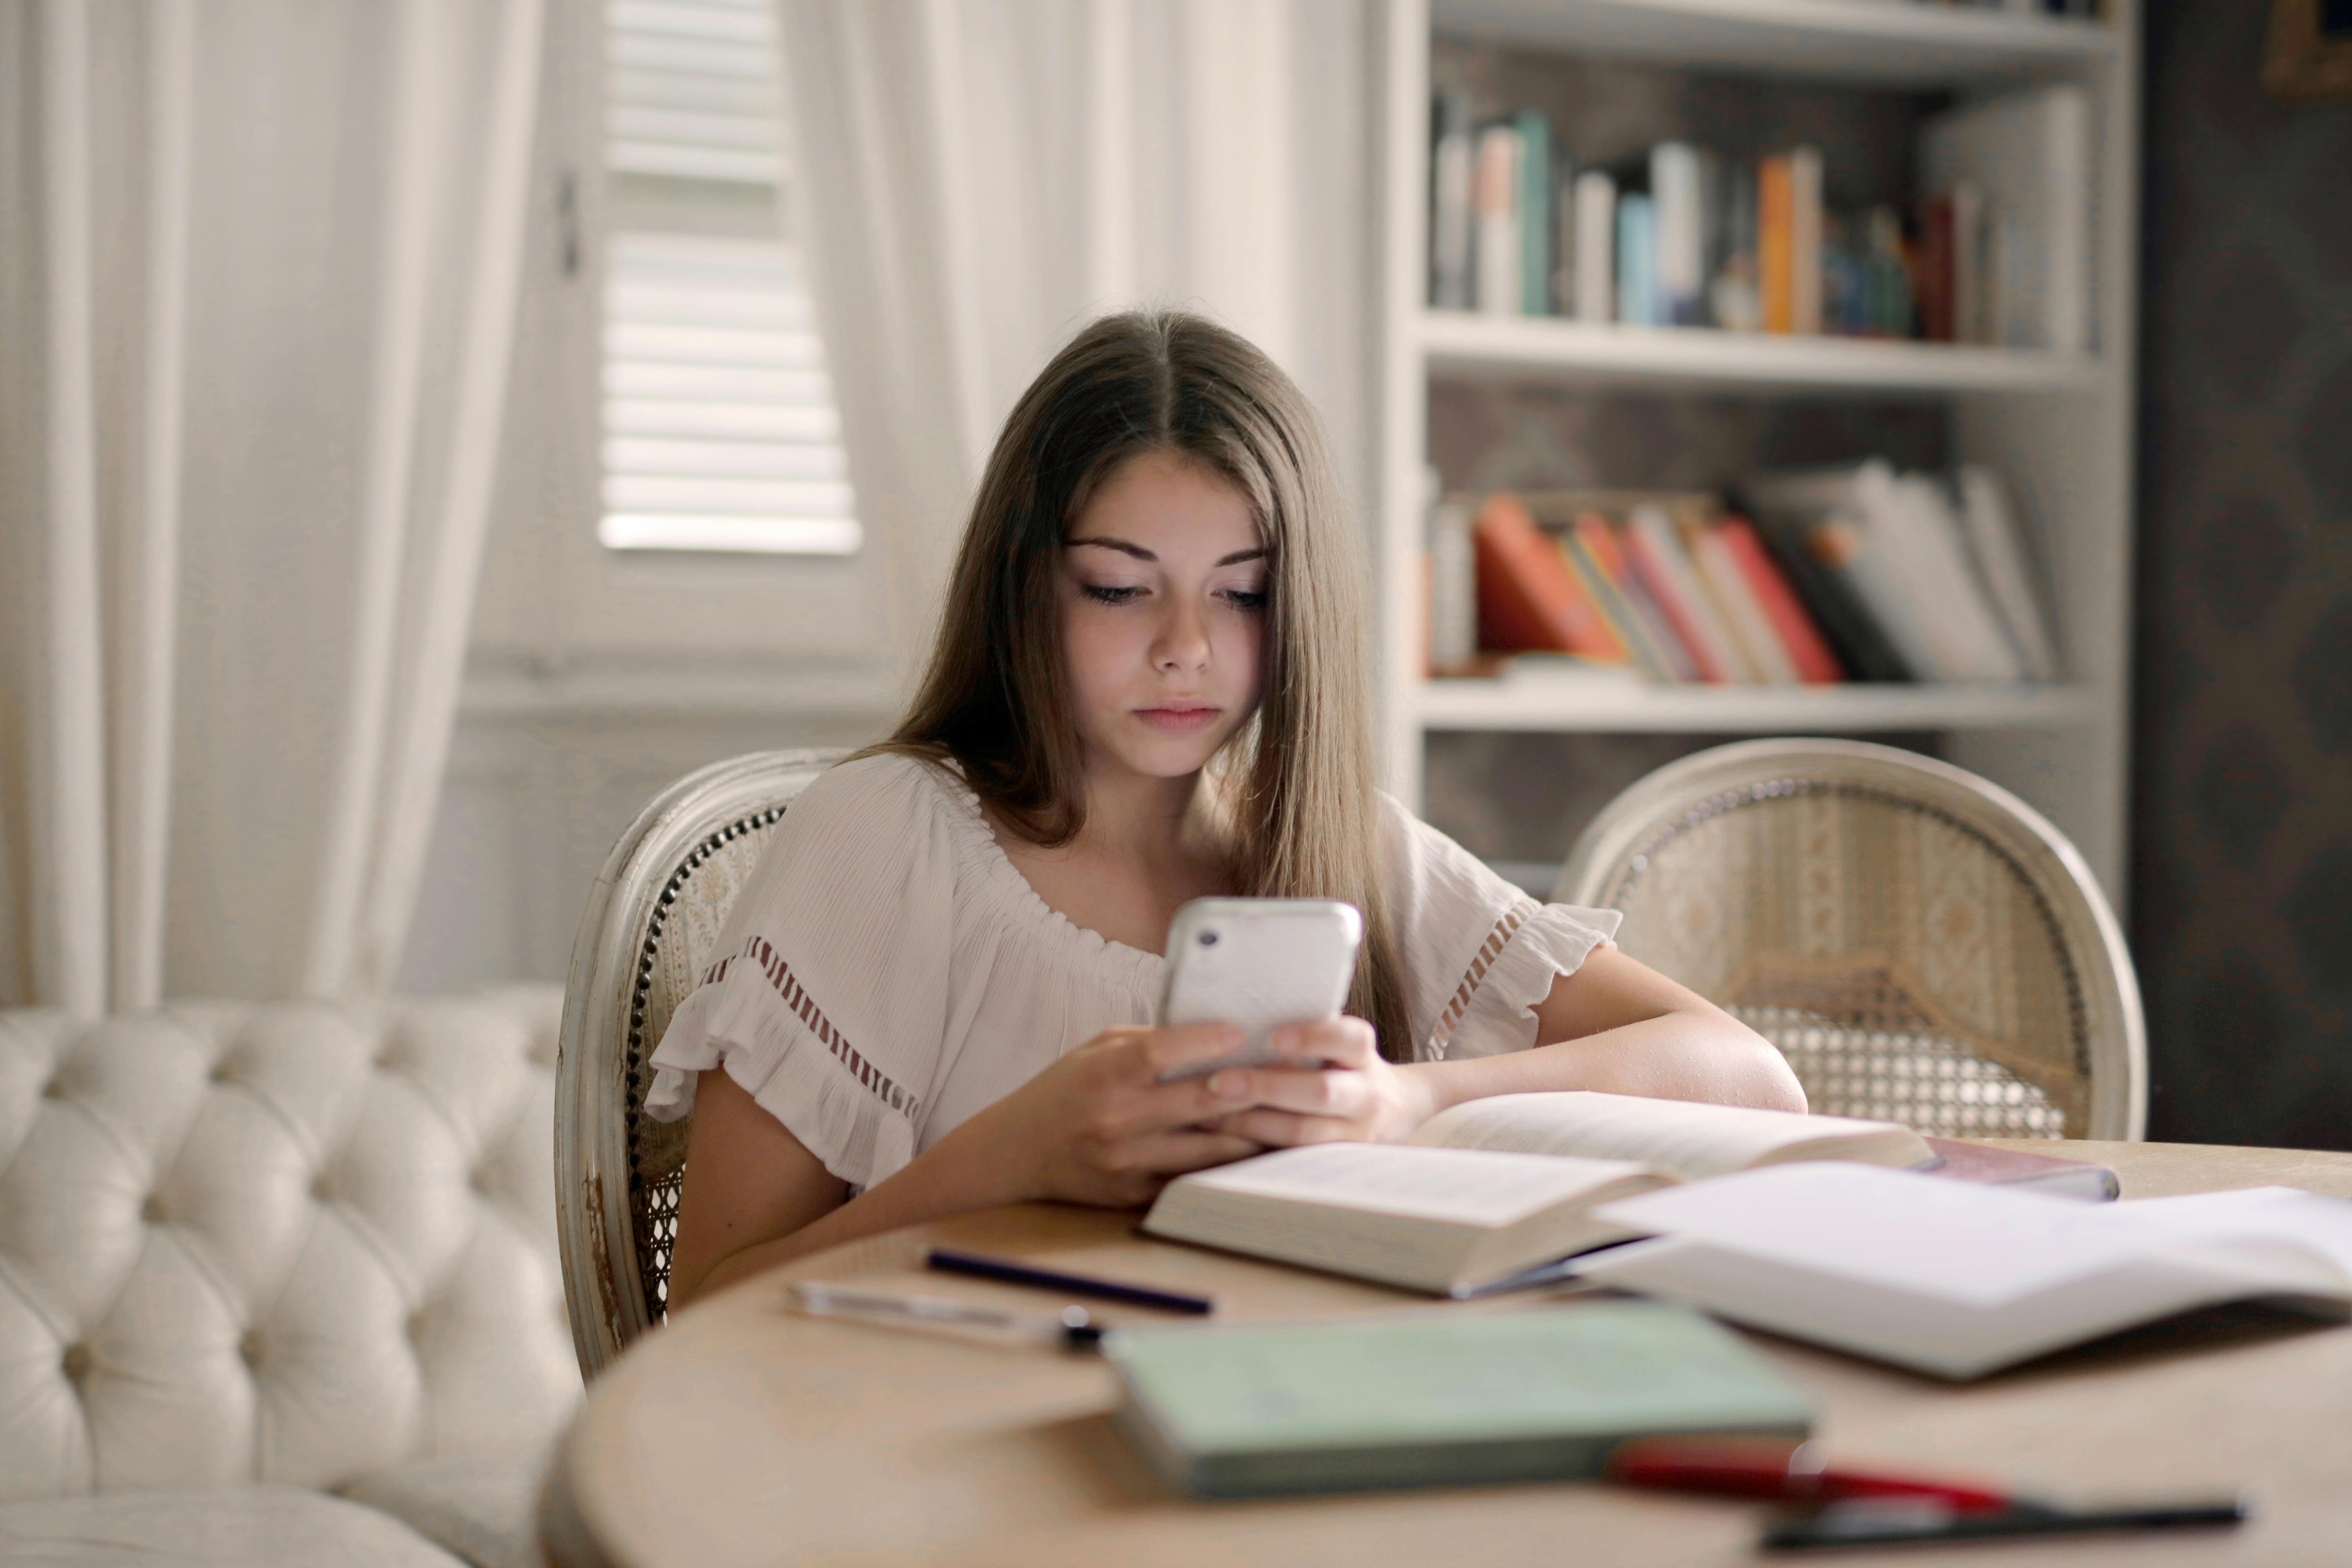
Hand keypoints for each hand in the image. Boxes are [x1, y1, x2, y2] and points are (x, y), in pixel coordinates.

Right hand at [944, 1023, 1272, 1208]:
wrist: (1016, 1153)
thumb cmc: (1064, 1090)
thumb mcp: (1096, 1050)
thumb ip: (1148, 1042)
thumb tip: (1211, 1031)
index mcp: (1103, 1076)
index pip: (1160, 1052)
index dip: (1204, 1040)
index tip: (1243, 1030)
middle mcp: (1115, 1121)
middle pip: (1198, 1100)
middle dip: (1250, 1084)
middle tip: (1291, 1070)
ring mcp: (1126, 1163)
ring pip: (1207, 1144)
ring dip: (1252, 1128)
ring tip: (1291, 1110)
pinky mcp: (1133, 1194)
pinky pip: (1194, 1176)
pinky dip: (1227, 1161)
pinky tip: (1258, 1147)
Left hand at [1199, 1018, 1440, 1147]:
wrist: (1395, 1110)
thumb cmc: (1344, 1066)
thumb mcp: (1338, 1045)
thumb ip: (1303, 1035)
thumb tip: (1233, 1026)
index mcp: (1362, 1055)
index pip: (1349, 1039)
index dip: (1313, 1037)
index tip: (1274, 1038)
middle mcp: (1367, 1095)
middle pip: (1321, 1092)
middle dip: (1266, 1087)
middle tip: (1217, 1082)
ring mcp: (1356, 1135)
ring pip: (1303, 1133)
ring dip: (1251, 1123)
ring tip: (1207, 1113)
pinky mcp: (1337, 1164)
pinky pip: (1293, 1159)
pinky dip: (1255, 1147)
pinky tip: (1222, 1139)